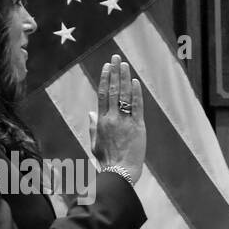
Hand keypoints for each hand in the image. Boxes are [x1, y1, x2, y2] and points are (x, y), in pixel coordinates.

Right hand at [92, 54, 145, 182]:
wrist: (120, 171)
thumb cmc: (107, 160)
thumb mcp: (95, 142)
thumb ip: (93, 126)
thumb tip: (90, 112)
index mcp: (101, 121)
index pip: (101, 94)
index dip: (104, 79)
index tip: (106, 67)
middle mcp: (112, 118)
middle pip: (112, 90)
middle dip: (115, 72)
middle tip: (116, 58)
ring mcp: (125, 121)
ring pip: (124, 95)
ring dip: (125, 78)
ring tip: (125, 64)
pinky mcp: (138, 127)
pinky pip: (137, 107)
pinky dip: (136, 94)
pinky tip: (135, 82)